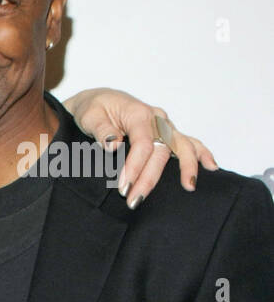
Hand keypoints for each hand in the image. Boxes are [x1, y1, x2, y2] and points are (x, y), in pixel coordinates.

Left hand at [64, 87, 217, 207]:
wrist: (99, 100)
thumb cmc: (93, 107)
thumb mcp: (89, 115)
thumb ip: (101, 129)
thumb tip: (113, 143)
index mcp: (138, 113)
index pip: (143, 144)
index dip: (135, 167)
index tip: (124, 187)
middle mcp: (156, 119)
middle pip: (162, 150)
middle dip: (150, 178)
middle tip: (135, 200)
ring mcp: (164, 126)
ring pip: (182, 146)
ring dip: (185, 168)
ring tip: (188, 187)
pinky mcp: (166, 132)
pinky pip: (188, 142)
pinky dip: (201, 153)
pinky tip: (211, 167)